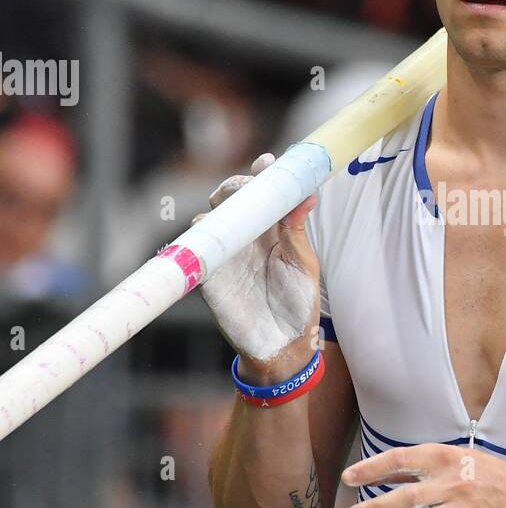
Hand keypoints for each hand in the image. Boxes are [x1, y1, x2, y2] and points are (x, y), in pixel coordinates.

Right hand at [194, 152, 320, 372]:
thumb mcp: (303, 264)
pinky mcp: (209, 273)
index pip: (264, 192)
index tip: (267, 163)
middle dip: (236, 184)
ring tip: (230, 205)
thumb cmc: (298, 303)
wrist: (282, 345)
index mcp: (273, 227)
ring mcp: (226, 252)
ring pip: (210, 217)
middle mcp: (247, 234)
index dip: (263, 173)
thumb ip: (296, 230)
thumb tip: (307, 194)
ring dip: (217, 207)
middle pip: (231, 196)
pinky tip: (206, 230)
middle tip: (247, 184)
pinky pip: (195, 248)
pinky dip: (197, 237)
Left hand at [341, 443, 505, 507]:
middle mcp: (452, 483)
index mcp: (444, 458)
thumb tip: (371, 474)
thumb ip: (412, 467)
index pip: (401, 459)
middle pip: (408, 496)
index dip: (372, 468)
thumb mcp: (450, 458)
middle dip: (376, 507)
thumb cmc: (479, 474)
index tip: (348, 478)